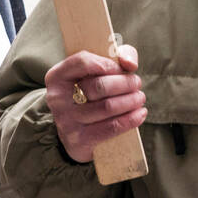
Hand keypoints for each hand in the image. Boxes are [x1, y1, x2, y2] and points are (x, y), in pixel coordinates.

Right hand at [45, 45, 146, 163]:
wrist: (76, 132)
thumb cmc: (90, 93)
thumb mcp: (96, 70)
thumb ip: (117, 56)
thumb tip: (129, 64)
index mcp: (57, 76)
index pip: (82, 61)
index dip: (107, 63)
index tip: (123, 68)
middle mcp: (57, 98)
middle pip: (99, 86)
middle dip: (125, 83)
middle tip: (137, 83)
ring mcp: (66, 121)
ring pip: (107, 107)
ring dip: (131, 101)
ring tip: (139, 97)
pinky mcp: (78, 140)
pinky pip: (111, 127)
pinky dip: (130, 119)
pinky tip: (140, 113)